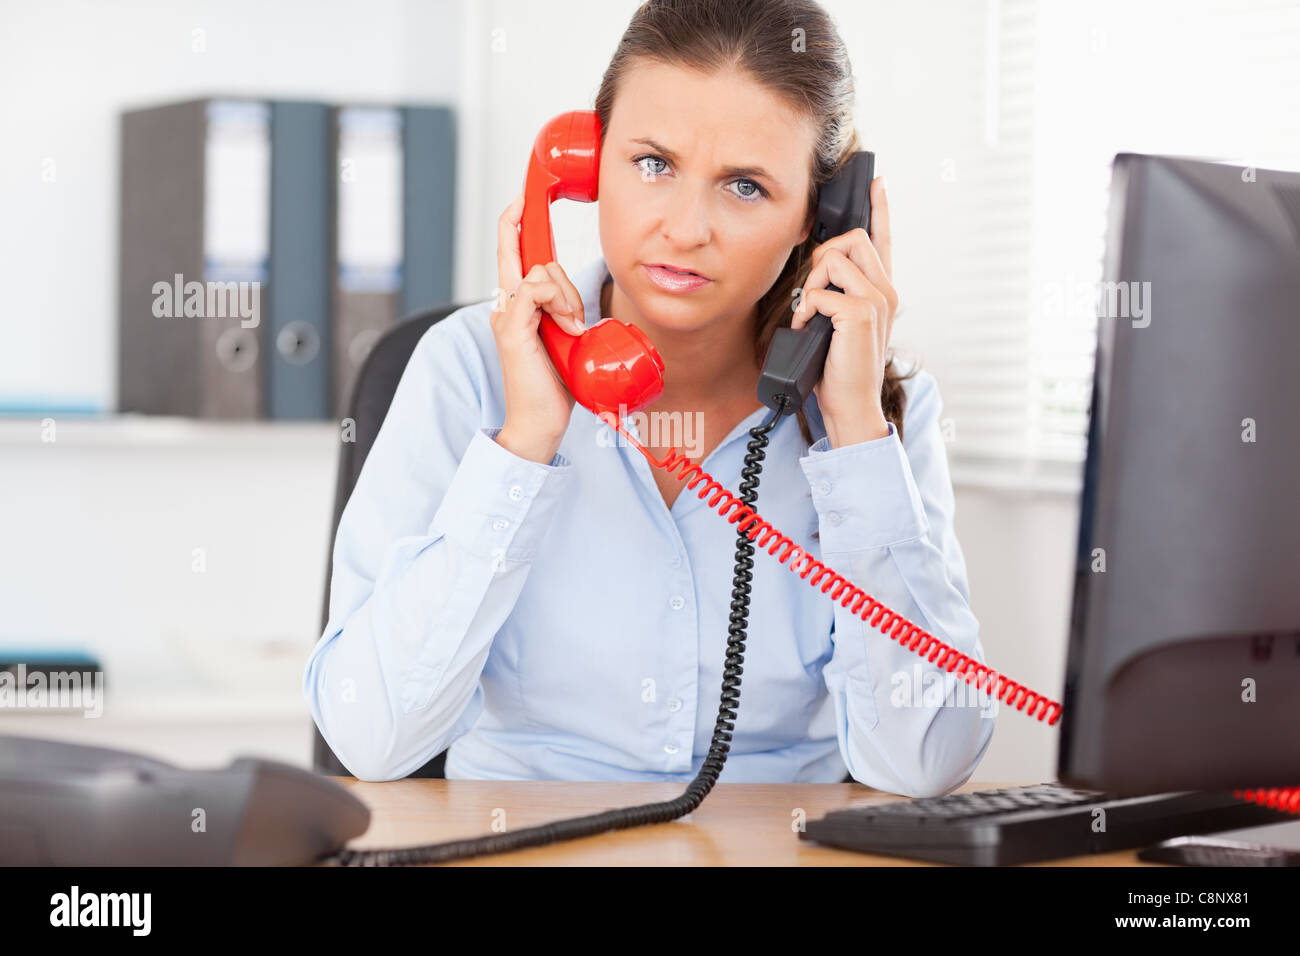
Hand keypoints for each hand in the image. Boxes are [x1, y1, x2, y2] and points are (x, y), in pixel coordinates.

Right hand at [492, 192, 586, 463]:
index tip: (521, 202)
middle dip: (562, 279)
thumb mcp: (568, 342)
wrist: (539, 423)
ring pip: (540, 272)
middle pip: (529, 257)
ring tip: (572, 331)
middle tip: (574, 319)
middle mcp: (505, 307)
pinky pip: (535, 290)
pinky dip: (559, 304)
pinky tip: (568, 328)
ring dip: (567, 297)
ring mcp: (506, 316)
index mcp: (517, 308)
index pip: (511, 253)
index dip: (513, 225)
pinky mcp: (513, 328)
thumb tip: (581, 309)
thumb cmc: (553, 388)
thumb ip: (567, 318)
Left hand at [791, 176, 897, 447]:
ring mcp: (877, 301)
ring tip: (810, 315)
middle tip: (813, 292)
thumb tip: (817, 274)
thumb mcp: (839, 325)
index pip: (884, 240)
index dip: (880, 208)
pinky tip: (808, 329)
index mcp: (882, 291)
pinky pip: (821, 292)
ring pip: (835, 259)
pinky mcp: (861, 314)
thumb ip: (836, 296)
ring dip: (812, 285)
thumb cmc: (840, 370)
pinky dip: (805, 310)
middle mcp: (886, 291)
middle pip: (852, 238)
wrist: (852, 405)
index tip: (877, 182)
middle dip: (823, 256)